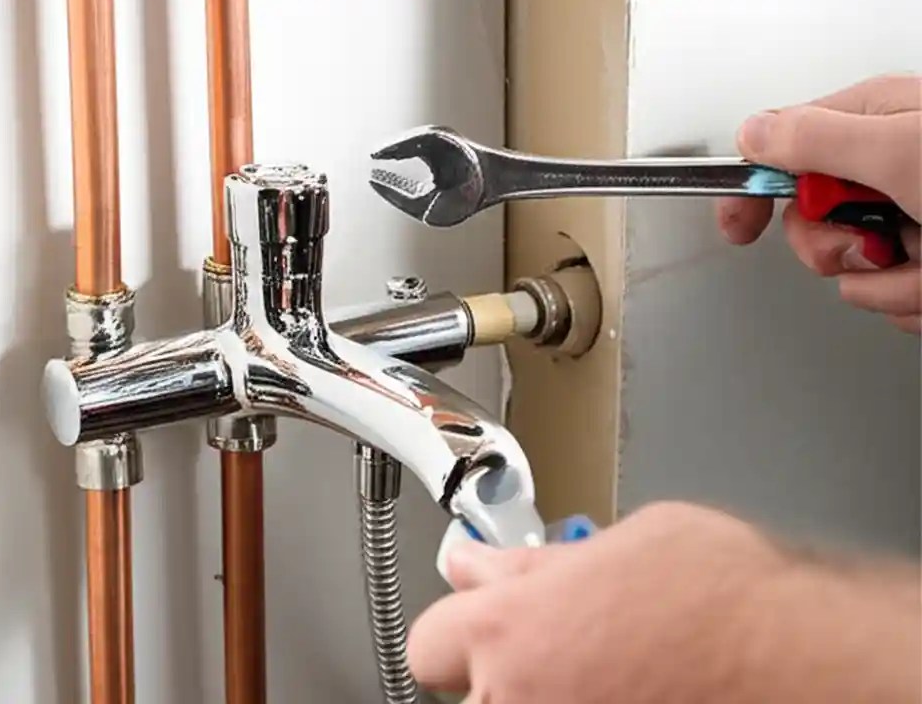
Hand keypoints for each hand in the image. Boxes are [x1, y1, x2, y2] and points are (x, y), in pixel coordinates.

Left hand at [408, 502, 920, 702]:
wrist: (804, 661)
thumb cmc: (727, 600)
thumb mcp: (620, 545)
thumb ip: (533, 566)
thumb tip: (483, 565)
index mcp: (508, 629)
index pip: (431, 639)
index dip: (461, 623)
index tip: (480, 615)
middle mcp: (517, 695)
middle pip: (469, 688)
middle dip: (501, 662)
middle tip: (557, 642)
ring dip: (541, 691)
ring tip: (604, 669)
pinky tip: (626, 688)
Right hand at [715, 74, 921, 333]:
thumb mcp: (897, 148)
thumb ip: (814, 139)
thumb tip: (750, 134)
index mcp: (874, 123)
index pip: (781, 155)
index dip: (752, 195)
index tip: (735, 227)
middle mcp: (891, 167)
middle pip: (812, 225)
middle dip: (840, 250)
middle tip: (876, 239)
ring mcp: (913, 216)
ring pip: (858, 273)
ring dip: (895, 282)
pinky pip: (894, 298)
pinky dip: (916, 299)